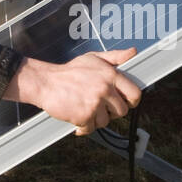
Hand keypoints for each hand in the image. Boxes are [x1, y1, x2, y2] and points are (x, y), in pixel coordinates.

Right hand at [3, 48, 142, 134]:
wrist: (45, 82)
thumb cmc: (70, 71)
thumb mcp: (93, 58)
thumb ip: (115, 57)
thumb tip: (133, 52)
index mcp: (110, 75)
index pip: (135, 94)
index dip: (132, 101)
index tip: (125, 102)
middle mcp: (104, 89)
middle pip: (122, 111)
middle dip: (112, 112)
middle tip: (101, 107)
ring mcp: (95, 103)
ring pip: (106, 121)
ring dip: (96, 119)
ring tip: (86, 109)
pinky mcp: (84, 116)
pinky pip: (91, 128)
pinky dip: (84, 127)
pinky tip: (78, 118)